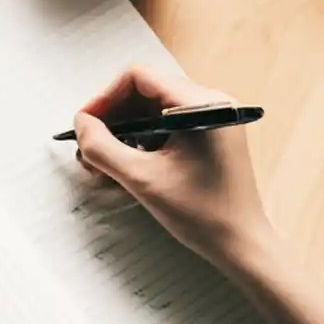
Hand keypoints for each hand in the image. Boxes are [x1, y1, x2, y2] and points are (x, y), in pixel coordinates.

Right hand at [72, 67, 272, 265]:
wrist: (243, 246)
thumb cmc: (201, 213)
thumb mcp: (141, 178)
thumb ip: (102, 147)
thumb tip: (80, 123)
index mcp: (200, 104)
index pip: (138, 77)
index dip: (104, 97)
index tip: (85, 125)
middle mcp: (210, 103)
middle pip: (144, 92)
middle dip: (112, 118)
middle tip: (89, 146)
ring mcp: (212, 119)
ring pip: (151, 109)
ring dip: (123, 131)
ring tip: (105, 162)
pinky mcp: (210, 136)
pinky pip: (165, 124)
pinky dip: (141, 140)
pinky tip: (128, 165)